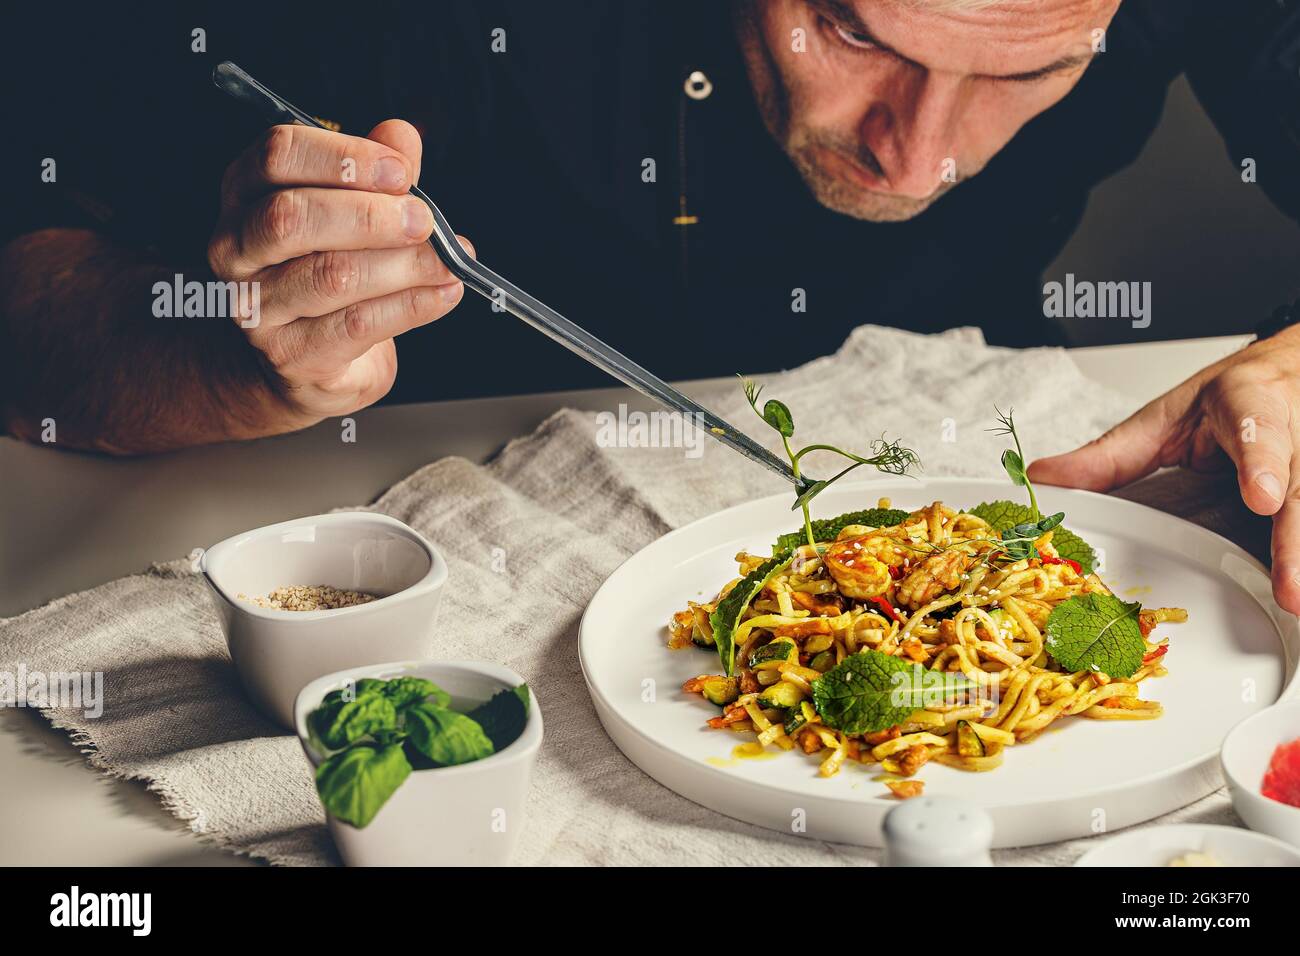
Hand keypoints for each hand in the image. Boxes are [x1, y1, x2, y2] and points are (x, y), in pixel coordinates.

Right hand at [207, 120, 470, 428]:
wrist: (301, 359)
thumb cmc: (326, 269)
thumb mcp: (349, 211)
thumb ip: (374, 171)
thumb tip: (402, 136)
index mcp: (246, 192)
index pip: (279, 155)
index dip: (345, 158)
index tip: (401, 171)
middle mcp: (237, 247)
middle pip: (293, 217)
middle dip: (370, 216)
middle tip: (424, 221)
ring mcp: (257, 305)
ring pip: (331, 275)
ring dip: (403, 265)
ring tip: (447, 262)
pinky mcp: (291, 353)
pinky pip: (358, 324)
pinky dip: (413, 305)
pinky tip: (444, 293)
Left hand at [1027, 329, 1299, 613]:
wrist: (1287, 375)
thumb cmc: (1227, 401)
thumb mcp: (1164, 419)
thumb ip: (1110, 455)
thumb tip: (1043, 478)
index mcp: (1247, 403)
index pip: (1258, 429)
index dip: (1262, 463)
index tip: (1260, 497)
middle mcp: (1294, 433)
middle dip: (1295, 539)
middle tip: (1290, 587)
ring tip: (1296, 602)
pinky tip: (1299, 596)